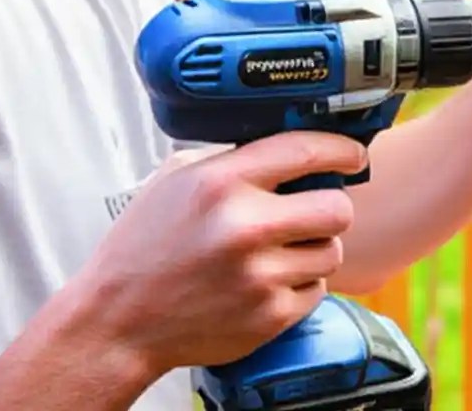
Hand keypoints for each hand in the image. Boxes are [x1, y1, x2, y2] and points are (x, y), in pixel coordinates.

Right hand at [63, 131, 367, 377]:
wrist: (117, 323)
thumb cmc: (145, 249)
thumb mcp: (175, 182)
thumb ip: (231, 161)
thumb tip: (288, 148)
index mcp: (221, 183)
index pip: (305, 150)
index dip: (341, 150)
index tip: (353, 155)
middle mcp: (245, 227)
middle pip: (338, 207)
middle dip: (331, 207)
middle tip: (314, 212)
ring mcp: (260, 275)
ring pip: (332, 251)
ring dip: (314, 250)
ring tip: (277, 252)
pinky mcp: (270, 315)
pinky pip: (317, 289)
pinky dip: (299, 286)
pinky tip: (265, 283)